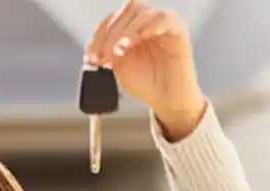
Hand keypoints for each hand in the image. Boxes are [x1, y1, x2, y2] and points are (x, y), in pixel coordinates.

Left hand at [86, 0, 206, 140]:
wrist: (167, 99)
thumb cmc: (146, 82)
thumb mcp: (120, 66)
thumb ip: (108, 51)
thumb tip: (93, 47)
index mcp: (130, 28)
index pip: (113, 19)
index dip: (100, 34)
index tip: (91, 55)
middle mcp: (146, 22)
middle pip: (126, 11)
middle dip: (111, 33)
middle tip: (104, 56)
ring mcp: (162, 23)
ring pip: (141, 13)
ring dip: (126, 31)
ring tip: (120, 51)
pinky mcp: (177, 30)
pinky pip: (164, 19)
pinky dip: (148, 26)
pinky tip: (139, 39)